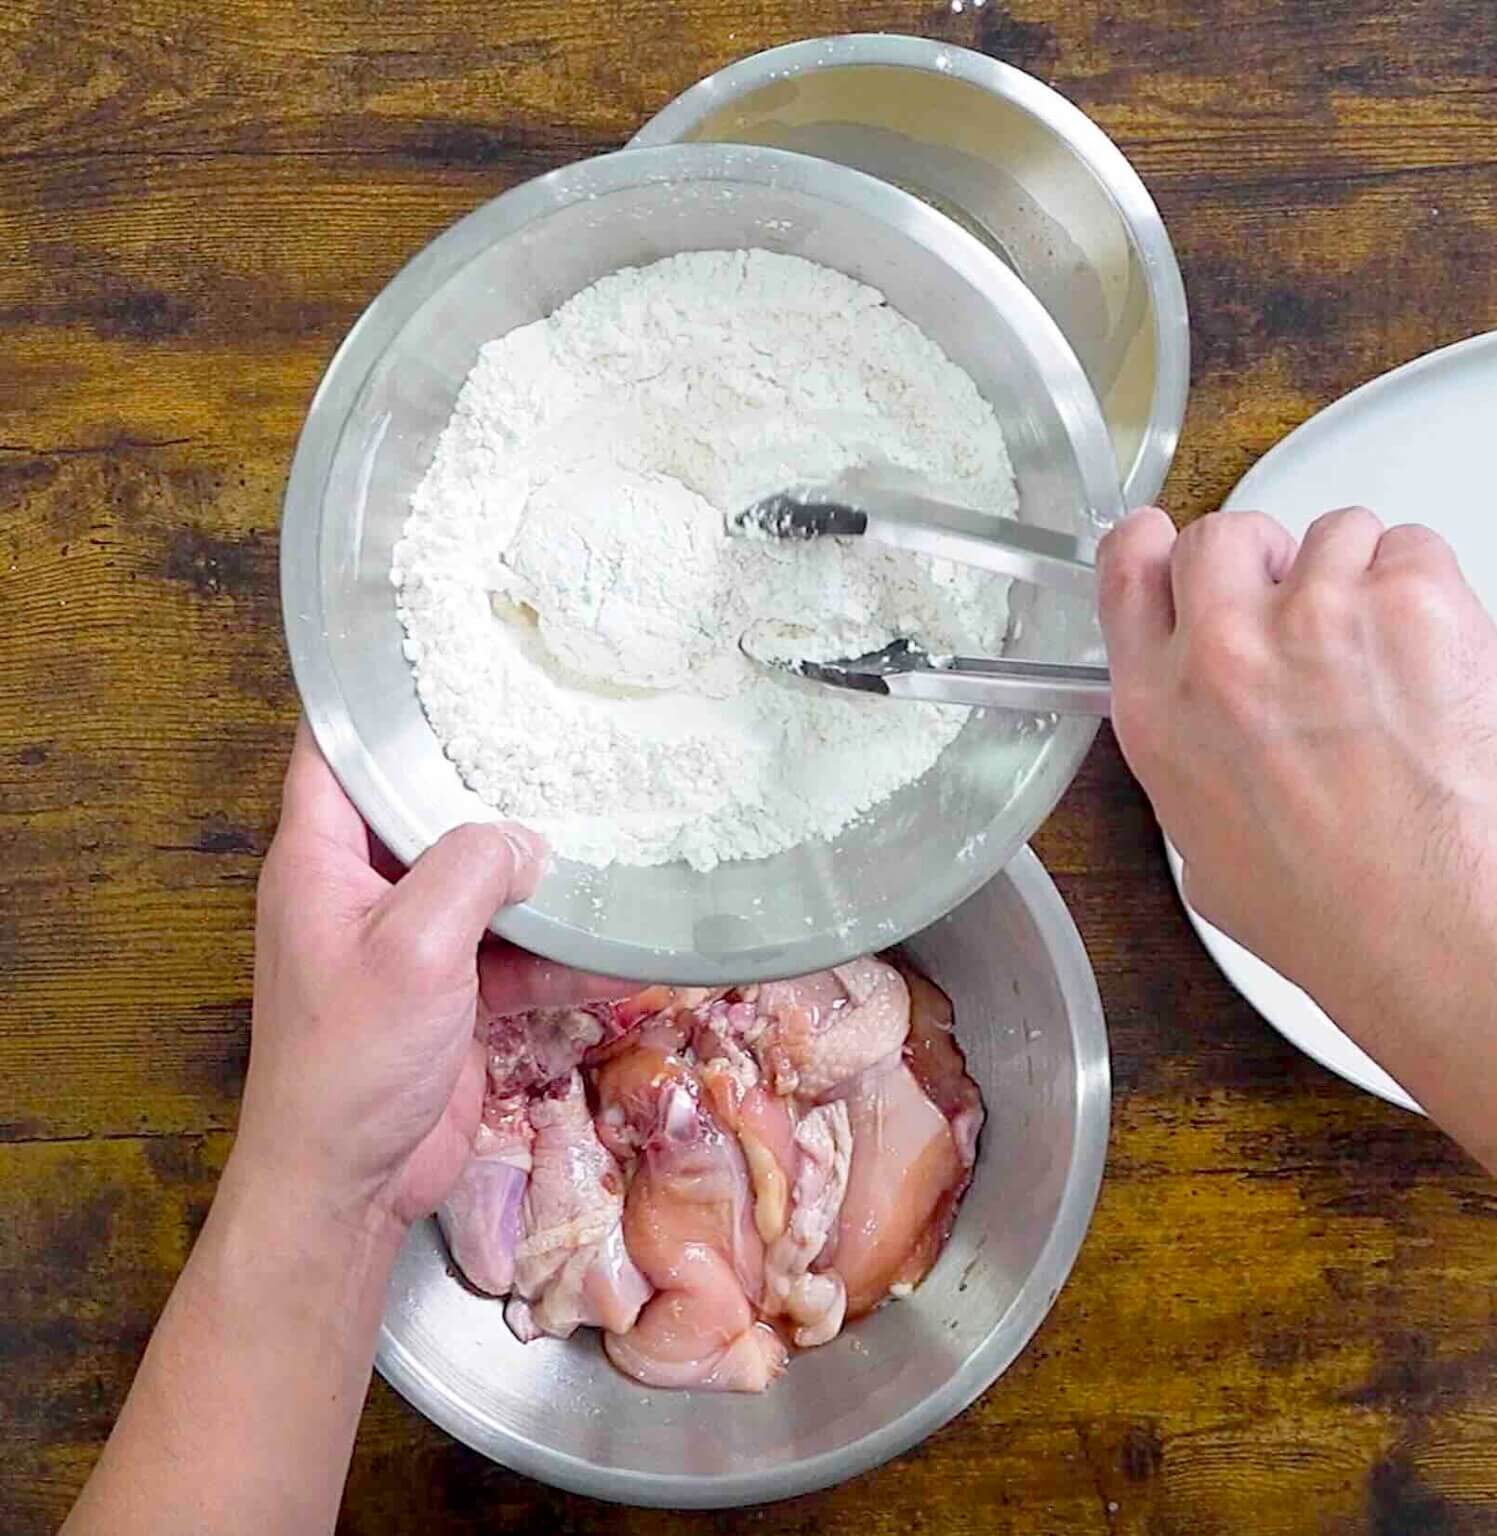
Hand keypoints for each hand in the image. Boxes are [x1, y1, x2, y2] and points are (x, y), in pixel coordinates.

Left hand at [238, 721, 590, 1235]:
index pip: (333, 750)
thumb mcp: (413, 946)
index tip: (442, 653)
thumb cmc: (352, 1058)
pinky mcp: (453, 992)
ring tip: (615, 825)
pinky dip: (564, 954)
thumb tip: (530, 840)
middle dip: (489, 777)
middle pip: (426, 809)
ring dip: (541, 873)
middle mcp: (362, 888)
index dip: (374, 700)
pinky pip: (515, 953)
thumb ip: (472, 871)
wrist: (350, 1186)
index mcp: (321, 858)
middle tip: (559, 728)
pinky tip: (628, 951)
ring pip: (482, 881)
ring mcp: (411, 942)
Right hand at [1098, 506, 1496, 1164]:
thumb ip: (1185, 749)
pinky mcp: (1410, 605)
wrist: (1424, 930)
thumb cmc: (1323, 908)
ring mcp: (1315, 619)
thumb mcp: (1196, 838)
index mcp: (1158, 706)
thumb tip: (1207, 721)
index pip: (1127, 565)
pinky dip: (1423, 588)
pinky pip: (1412, 549)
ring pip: (1331, 533)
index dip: (1152, 543)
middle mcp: (1223, 650)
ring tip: (1382, 658)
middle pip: (1224, 533)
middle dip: (1263, 562)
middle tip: (1301, 614)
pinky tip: (1428, 658)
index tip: (1168, 543)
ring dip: (1355, 579)